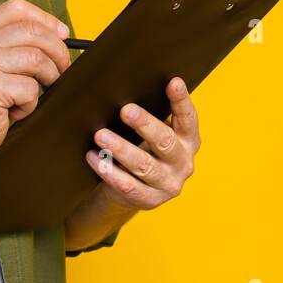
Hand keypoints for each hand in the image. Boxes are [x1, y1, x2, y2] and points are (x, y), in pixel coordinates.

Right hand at [0, 0, 71, 165]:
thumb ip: (14, 46)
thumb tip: (60, 35)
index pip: (17, 9)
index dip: (45, 20)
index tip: (62, 35)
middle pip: (34, 32)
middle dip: (58, 53)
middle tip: (61, 71)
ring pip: (37, 59)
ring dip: (46, 79)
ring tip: (33, 94)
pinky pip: (30, 89)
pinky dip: (30, 104)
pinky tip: (14, 111)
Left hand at [84, 76, 198, 210]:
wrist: (135, 190)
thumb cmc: (145, 148)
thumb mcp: (154, 131)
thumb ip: (151, 113)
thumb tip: (126, 84)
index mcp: (189, 140)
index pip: (188, 118)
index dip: (181, 100)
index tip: (173, 81)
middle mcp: (183, 162)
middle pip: (165, 141)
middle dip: (145, 124)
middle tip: (126, 109)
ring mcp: (168, 184)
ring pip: (144, 165)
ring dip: (121, 148)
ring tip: (101, 135)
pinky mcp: (149, 200)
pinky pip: (127, 185)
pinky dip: (109, 171)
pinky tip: (93, 157)